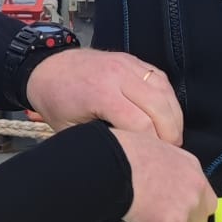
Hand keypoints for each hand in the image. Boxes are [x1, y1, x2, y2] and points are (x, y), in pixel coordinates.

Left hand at [26, 48, 183, 143]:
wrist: (47, 66)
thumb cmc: (56, 102)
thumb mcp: (70, 129)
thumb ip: (100, 140)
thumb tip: (128, 158)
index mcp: (100, 93)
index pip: (140, 123)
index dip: (151, 145)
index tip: (151, 161)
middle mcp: (119, 75)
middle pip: (159, 106)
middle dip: (169, 133)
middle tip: (170, 154)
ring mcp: (129, 64)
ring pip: (165, 92)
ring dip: (174, 117)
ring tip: (172, 139)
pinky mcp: (134, 60)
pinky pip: (161, 80)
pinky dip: (168, 101)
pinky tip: (168, 118)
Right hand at [111, 131, 215, 221]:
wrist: (111, 165)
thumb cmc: (122, 154)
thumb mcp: (152, 148)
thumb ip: (164, 166)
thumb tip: (158, 176)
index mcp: (189, 167)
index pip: (201, 198)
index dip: (184, 209)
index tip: (170, 211)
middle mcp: (194, 188)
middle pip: (198, 221)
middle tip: (156, 221)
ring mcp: (186, 209)